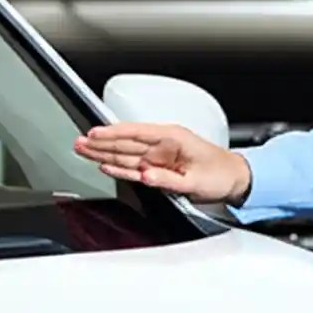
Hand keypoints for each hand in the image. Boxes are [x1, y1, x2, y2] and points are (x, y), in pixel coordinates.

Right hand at [72, 123, 250, 203]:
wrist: (234, 179)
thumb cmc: (221, 173)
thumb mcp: (196, 180)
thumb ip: (168, 178)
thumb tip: (146, 175)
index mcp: (173, 138)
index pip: (136, 133)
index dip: (113, 133)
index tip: (94, 133)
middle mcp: (163, 145)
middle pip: (125, 143)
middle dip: (100, 142)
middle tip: (78, 142)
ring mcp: (159, 157)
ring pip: (125, 154)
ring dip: (104, 153)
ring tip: (83, 150)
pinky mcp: (159, 169)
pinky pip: (134, 168)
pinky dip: (119, 167)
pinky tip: (104, 165)